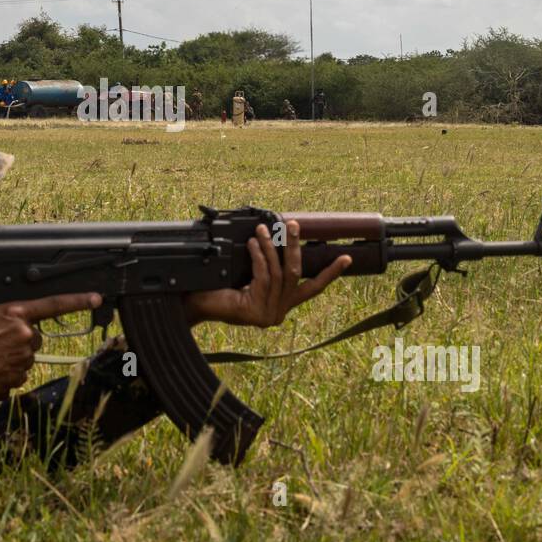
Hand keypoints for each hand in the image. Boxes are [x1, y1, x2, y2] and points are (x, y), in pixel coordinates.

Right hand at [0, 292, 101, 401]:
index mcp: (13, 313)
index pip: (53, 304)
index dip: (77, 300)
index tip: (95, 298)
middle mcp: (24, 335)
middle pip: (33, 335)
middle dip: (18, 339)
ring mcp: (24, 358)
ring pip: (25, 356)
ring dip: (11, 358)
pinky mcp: (19, 379)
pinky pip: (18, 374)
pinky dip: (6, 374)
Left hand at [183, 220, 350, 327]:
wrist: (195, 304)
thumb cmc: (218, 288)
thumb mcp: (249, 275)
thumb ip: (267, 265)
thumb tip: (277, 234)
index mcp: (281, 305)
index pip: (311, 289)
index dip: (329, 273)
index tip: (346, 257)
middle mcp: (278, 314)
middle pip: (295, 274)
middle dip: (294, 248)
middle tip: (293, 226)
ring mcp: (268, 316)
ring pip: (278, 274)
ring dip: (272, 248)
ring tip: (264, 230)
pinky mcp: (256, 313)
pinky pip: (263, 278)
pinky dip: (259, 258)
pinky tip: (253, 244)